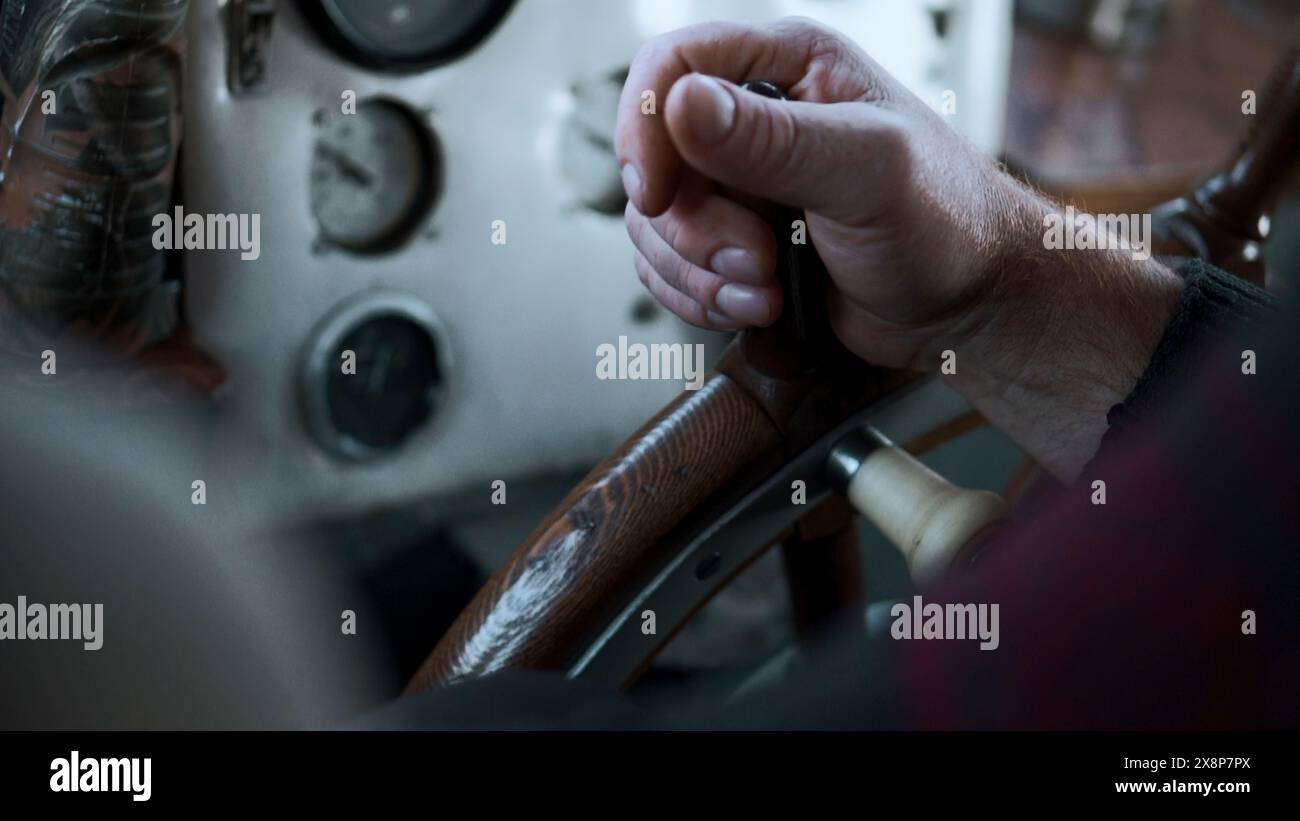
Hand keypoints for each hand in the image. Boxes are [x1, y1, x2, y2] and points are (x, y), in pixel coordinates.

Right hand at [616, 18, 1183, 479]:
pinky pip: (671, 268)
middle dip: (695, 230)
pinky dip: (702, 298)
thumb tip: (681, 104)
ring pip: (658, 224)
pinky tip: (757, 306)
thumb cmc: (948, 222)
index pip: (673, 66)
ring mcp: (742, 186)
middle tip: (759, 261)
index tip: (656, 194)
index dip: (646, 129)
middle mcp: (755, 119)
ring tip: (770, 291)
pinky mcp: (735, 243)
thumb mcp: (868, 171)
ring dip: (702, 274)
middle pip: (658, 161)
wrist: (969, 306)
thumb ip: (775, 139)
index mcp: (789, 67)